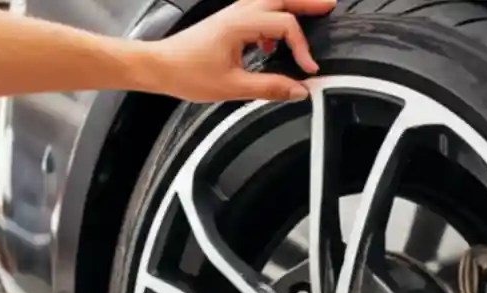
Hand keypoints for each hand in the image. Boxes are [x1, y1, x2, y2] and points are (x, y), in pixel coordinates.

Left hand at [144, 0, 334, 102]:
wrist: (158, 67)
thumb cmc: (186, 72)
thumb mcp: (231, 88)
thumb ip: (268, 88)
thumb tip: (297, 90)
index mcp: (240, 25)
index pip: (284, 25)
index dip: (302, 47)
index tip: (308, 68)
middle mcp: (237, 13)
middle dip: (307, 1)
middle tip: (328, 6)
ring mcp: (231, 15)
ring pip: (268, 1)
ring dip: (290, 7)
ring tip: (309, 15)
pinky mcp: (226, 22)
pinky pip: (256, 11)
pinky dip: (272, 20)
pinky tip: (271, 44)